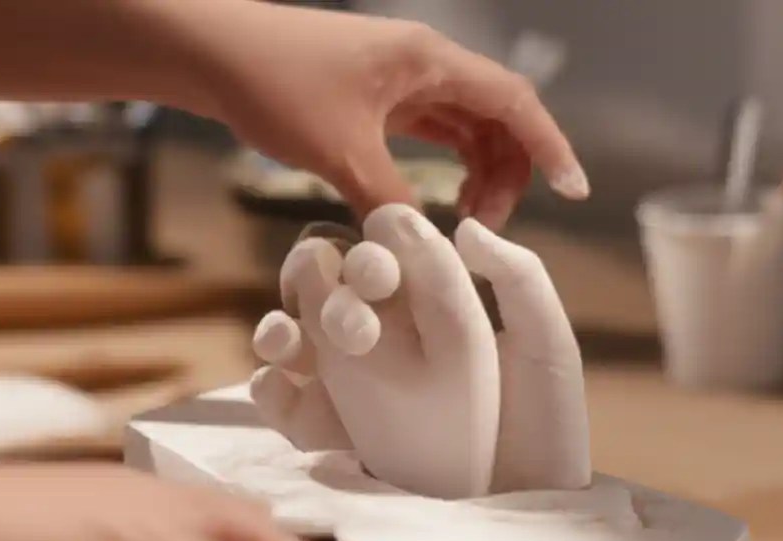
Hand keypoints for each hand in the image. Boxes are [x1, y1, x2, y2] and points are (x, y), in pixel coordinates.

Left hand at [187, 2, 587, 228]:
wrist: (209, 53)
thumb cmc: (272, 83)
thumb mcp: (340, 152)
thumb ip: (390, 201)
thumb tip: (425, 247)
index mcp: (429, 60)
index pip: (513, 101)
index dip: (549, 147)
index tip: (573, 189)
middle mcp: (424, 63)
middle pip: (496, 117)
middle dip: (507, 173)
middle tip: (485, 229)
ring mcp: (399, 78)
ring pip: (465, 126)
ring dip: (476, 173)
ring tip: (463, 223)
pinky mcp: (375, 97)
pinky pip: (431, 131)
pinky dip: (443, 167)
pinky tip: (435, 202)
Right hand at [251, 210, 589, 495]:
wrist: (525, 514)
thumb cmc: (546, 427)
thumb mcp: (546, 348)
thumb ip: (519, 279)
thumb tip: (464, 226)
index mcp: (430, 306)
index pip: (380, 254)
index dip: (371, 252)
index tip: (379, 276)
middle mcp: (382, 336)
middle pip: (323, 285)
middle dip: (312, 283)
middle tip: (346, 325)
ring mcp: (347, 385)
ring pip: (292, 336)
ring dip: (277, 328)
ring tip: (283, 342)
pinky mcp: (325, 433)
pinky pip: (281, 401)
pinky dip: (266, 387)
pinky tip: (276, 385)